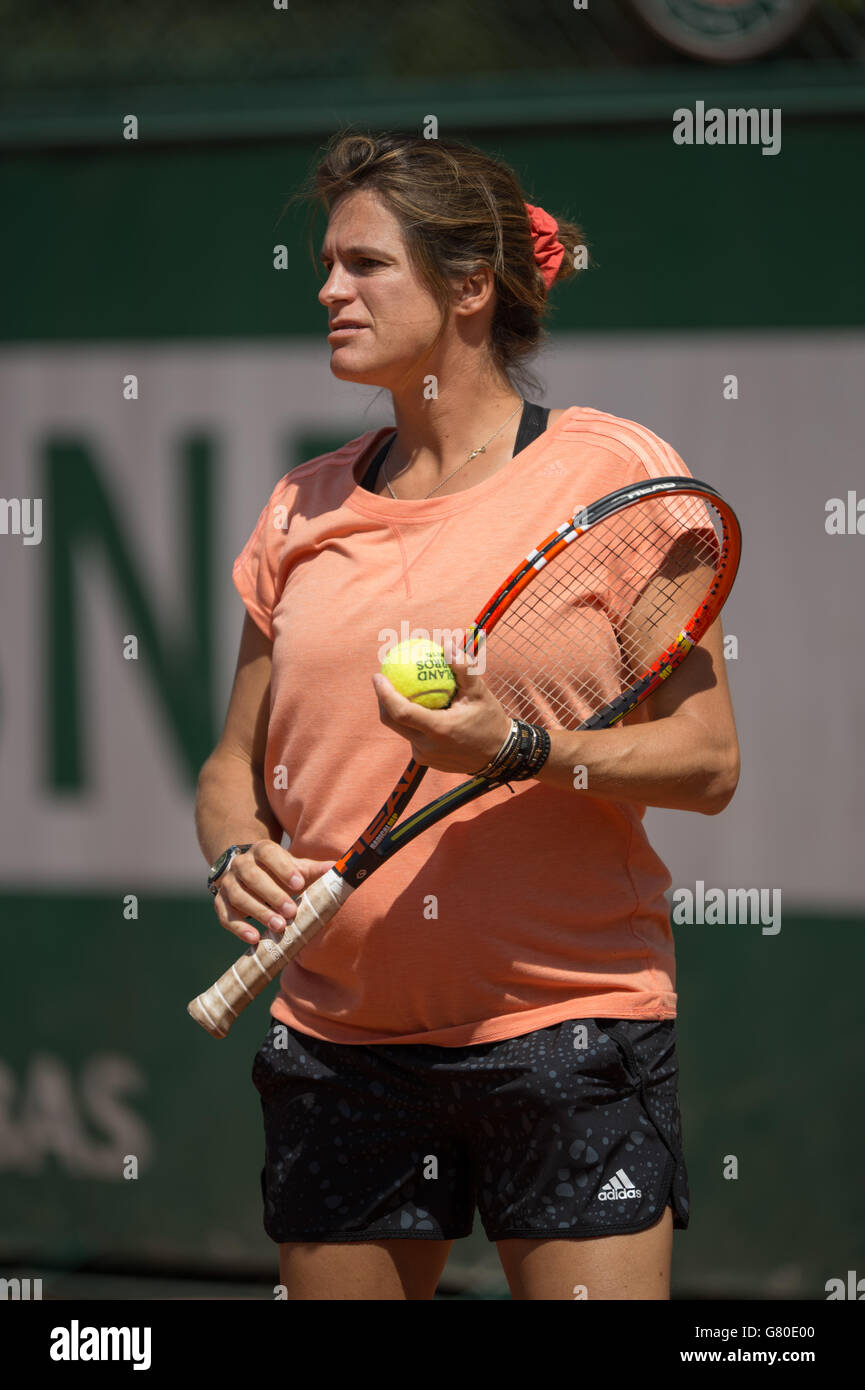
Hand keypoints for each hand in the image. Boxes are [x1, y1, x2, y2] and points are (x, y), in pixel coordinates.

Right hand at [211, 841, 333, 946]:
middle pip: (252, 876)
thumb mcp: (296, 868)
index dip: (283, 868)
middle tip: (290, 912)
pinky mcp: (220, 903)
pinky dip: (238, 928)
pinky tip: (254, 939)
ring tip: (278, 927)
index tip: (299, 884)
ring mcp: (228, 883)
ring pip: (238, 896)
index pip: (269, 854)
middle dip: (272, 894)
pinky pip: (225, 916)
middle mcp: (241, 864)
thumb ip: (314, 869)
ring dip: (258, 912)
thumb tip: (337, 867)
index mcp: (261, 850)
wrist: (249, 872)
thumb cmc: (280, 872)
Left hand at [372, 648, 511, 775]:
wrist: (500, 755)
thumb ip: (463, 669)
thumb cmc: (490, 721)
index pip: (400, 712)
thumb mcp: (480, 692)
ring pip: (402, 730)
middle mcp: (427, 746)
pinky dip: (413, 723)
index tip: (377, 675)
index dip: (384, 694)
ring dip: (399, 711)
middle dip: (382, 700)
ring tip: (400, 690)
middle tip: (383, 680)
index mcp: (438, 730)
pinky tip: (418, 707)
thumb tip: (447, 645)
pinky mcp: (427, 762)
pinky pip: (413, 738)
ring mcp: (426, 757)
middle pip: (392, 722)